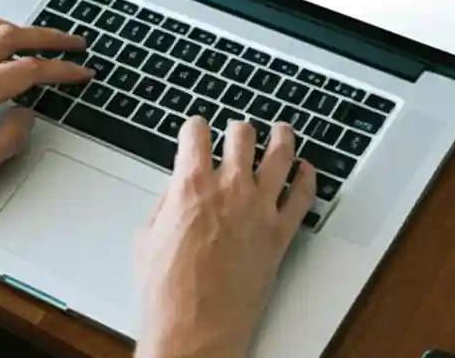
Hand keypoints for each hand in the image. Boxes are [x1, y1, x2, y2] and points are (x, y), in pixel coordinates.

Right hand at [135, 116, 316, 357]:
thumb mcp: (147, 237)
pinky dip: (308, 177)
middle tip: (237, 133)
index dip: (195, 127)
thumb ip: (165, 203)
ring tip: (282, 130)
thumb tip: (176, 189)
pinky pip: (303, 195)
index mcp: (191, 185)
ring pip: (281, 154)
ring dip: (281, 136)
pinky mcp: (280, 234)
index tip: (197, 129)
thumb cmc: (168, 292)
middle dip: (237, 129)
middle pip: (242, 134)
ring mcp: (260, 209)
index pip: (196, 132)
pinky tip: (306, 170)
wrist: (195, 327)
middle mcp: (230, 189)